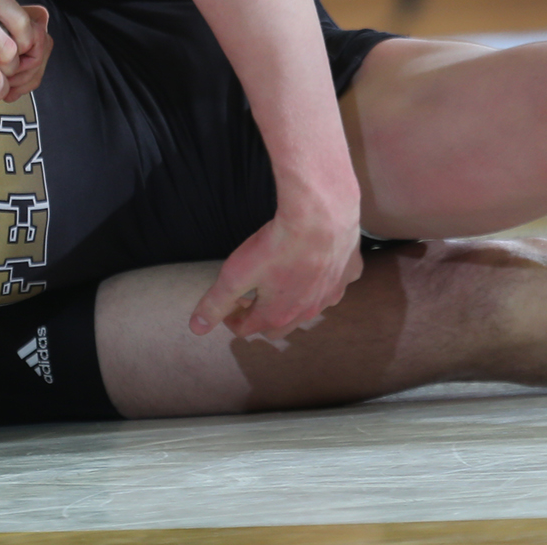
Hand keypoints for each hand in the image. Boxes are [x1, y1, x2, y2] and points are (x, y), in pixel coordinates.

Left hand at [189, 206, 363, 338]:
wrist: (321, 215)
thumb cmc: (276, 244)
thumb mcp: (236, 274)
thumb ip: (216, 302)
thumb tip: (197, 328)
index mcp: (278, 315)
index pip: (247, 330)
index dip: (230, 319)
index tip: (226, 306)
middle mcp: (309, 311)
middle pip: (279, 327)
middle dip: (261, 317)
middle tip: (249, 298)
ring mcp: (333, 293)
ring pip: (311, 308)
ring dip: (293, 301)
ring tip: (280, 282)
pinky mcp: (350, 273)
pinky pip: (335, 283)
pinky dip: (324, 279)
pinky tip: (317, 262)